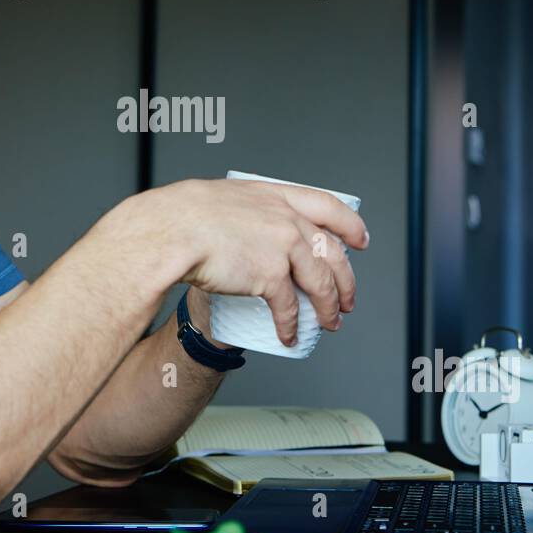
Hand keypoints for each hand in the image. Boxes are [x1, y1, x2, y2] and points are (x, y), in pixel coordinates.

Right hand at [156, 178, 369, 347]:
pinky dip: (291, 326)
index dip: (350, 225)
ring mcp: (281, 246)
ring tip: (329, 324)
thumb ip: (243, 215)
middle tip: (347, 299)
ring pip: (320, 283)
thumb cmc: (182, 217)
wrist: (171, 230)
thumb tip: (243, 234)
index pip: (329, 206)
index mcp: (275, 196)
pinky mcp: (269, 275)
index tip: (361, 240)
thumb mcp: (223, 201)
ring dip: (327, 309)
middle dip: (345, 281)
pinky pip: (289, 307)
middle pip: (332, 252)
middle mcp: (286, 219)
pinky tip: (290, 336)